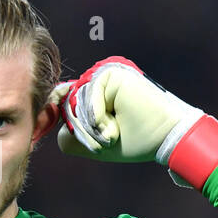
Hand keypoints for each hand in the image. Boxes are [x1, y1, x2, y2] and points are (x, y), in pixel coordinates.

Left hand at [53, 56, 202, 163]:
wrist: (166, 137)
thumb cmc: (136, 141)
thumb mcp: (94, 144)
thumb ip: (70, 133)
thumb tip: (52, 113)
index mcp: (95, 95)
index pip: (65, 107)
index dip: (72, 125)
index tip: (94, 139)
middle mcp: (98, 82)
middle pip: (67, 108)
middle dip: (84, 132)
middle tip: (109, 138)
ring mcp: (103, 76)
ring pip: (75, 105)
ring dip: (92, 128)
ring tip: (114, 132)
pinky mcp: (111, 74)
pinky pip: (88, 97)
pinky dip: (97, 117)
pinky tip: (114, 124)